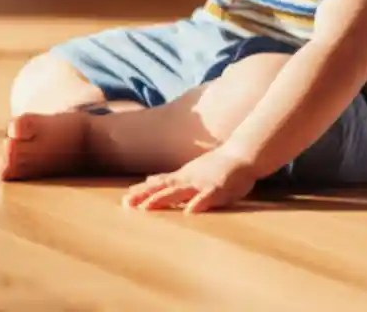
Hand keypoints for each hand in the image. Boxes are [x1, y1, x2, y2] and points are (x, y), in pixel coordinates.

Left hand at [122, 148, 259, 213]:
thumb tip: (148, 180)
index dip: (141, 191)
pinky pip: (207, 197)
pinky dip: (198, 204)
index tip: (125, 199)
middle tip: (127, 204)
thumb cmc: (217, 165)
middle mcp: (188, 179)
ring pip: (179, 192)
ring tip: (147, 207)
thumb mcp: (189, 170)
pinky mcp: (218, 188)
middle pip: (163, 188)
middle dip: (144, 196)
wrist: (241, 154)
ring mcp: (202, 183)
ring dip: (162, 199)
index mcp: (182, 176)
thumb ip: (170, 178)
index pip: (158, 185)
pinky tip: (190, 212)